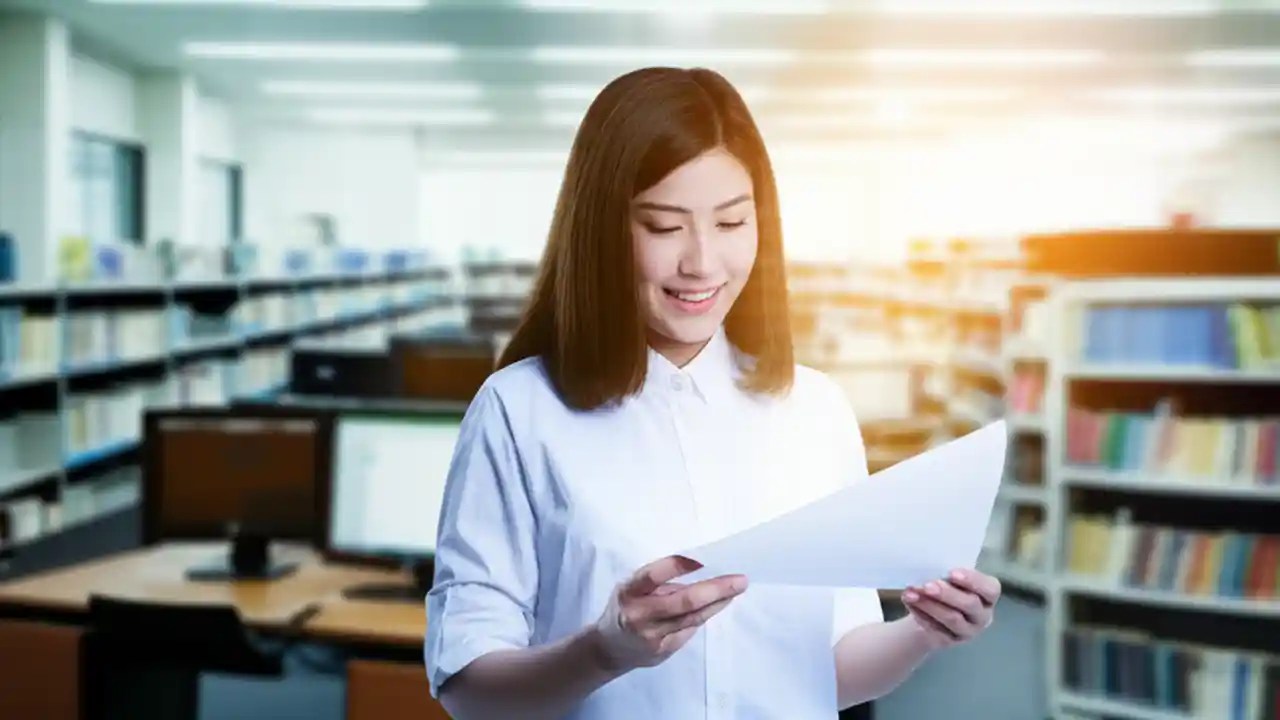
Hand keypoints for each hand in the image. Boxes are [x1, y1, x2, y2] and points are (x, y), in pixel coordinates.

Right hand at [592, 555, 747, 672]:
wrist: (609, 649)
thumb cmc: (626, 607)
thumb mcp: (633, 587)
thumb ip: (659, 581)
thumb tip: (701, 569)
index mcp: (629, 591)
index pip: (654, 575)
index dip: (678, 566)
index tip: (703, 558)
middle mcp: (639, 615)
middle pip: (684, 602)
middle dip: (716, 589)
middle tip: (740, 580)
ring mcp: (651, 636)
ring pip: (692, 618)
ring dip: (718, 603)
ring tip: (736, 589)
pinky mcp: (663, 651)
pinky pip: (689, 630)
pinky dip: (706, 614)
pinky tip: (719, 604)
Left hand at [902, 568, 999, 650]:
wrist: (933, 612)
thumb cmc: (948, 586)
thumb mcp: (952, 579)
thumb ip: (948, 575)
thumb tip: (932, 570)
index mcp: (988, 596)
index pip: (990, 589)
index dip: (973, 581)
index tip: (952, 573)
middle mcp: (983, 615)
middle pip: (970, 605)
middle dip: (947, 594)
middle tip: (928, 586)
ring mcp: (967, 631)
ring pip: (952, 618)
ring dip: (930, 604)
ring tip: (911, 593)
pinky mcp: (950, 640)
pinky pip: (936, 629)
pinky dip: (920, 614)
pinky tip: (909, 602)